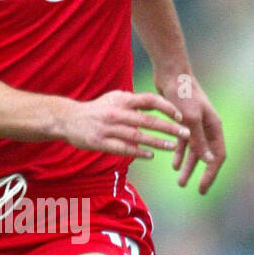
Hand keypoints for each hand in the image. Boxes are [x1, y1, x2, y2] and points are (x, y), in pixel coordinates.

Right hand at [60, 90, 189, 159]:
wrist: (68, 119)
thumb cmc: (97, 109)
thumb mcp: (114, 98)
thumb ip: (133, 101)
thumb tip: (156, 103)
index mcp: (122, 100)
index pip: (149, 100)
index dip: (167, 107)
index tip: (180, 115)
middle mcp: (117, 112)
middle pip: (148, 120)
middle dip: (169, 127)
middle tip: (185, 134)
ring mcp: (109, 128)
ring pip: (138, 136)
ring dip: (157, 142)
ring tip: (172, 147)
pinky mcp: (101, 142)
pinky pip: (123, 148)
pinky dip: (138, 152)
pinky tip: (151, 155)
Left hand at [160, 71, 225, 193]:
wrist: (171, 73)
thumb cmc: (182, 94)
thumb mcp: (190, 119)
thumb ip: (199, 141)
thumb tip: (209, 162)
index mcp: (214, 126)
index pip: (218, 156)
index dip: (211, 173)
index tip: (202, 188)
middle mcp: (207, 126)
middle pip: (208, 156)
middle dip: (201, 173)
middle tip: (196, 190)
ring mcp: (196, 124)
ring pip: (195, 151)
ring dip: (189, 166)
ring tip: (181, 182)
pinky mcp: (183, 120)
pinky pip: (184, 142)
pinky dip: (180, 153)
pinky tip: (174, 164)